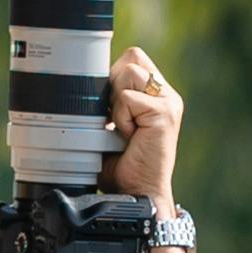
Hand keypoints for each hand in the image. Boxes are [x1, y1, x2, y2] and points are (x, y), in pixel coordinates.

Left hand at [103, 43, 183, 210]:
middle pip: (132, 56)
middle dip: (113, 82)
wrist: (136, 196)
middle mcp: (166, 94)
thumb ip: (106, 102)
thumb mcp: (108, 126)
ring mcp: (169, 102)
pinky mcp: (165, 113)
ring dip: (116, 101)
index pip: (132, 58)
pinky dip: (120, 117)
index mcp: (155, 94)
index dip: (112, 75)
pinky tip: (128, 137)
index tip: (105, 107)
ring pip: (129, 71)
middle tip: (113, 117)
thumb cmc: (121, 167)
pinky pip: (128, 98)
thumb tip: (83, 81)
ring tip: (122, 128)